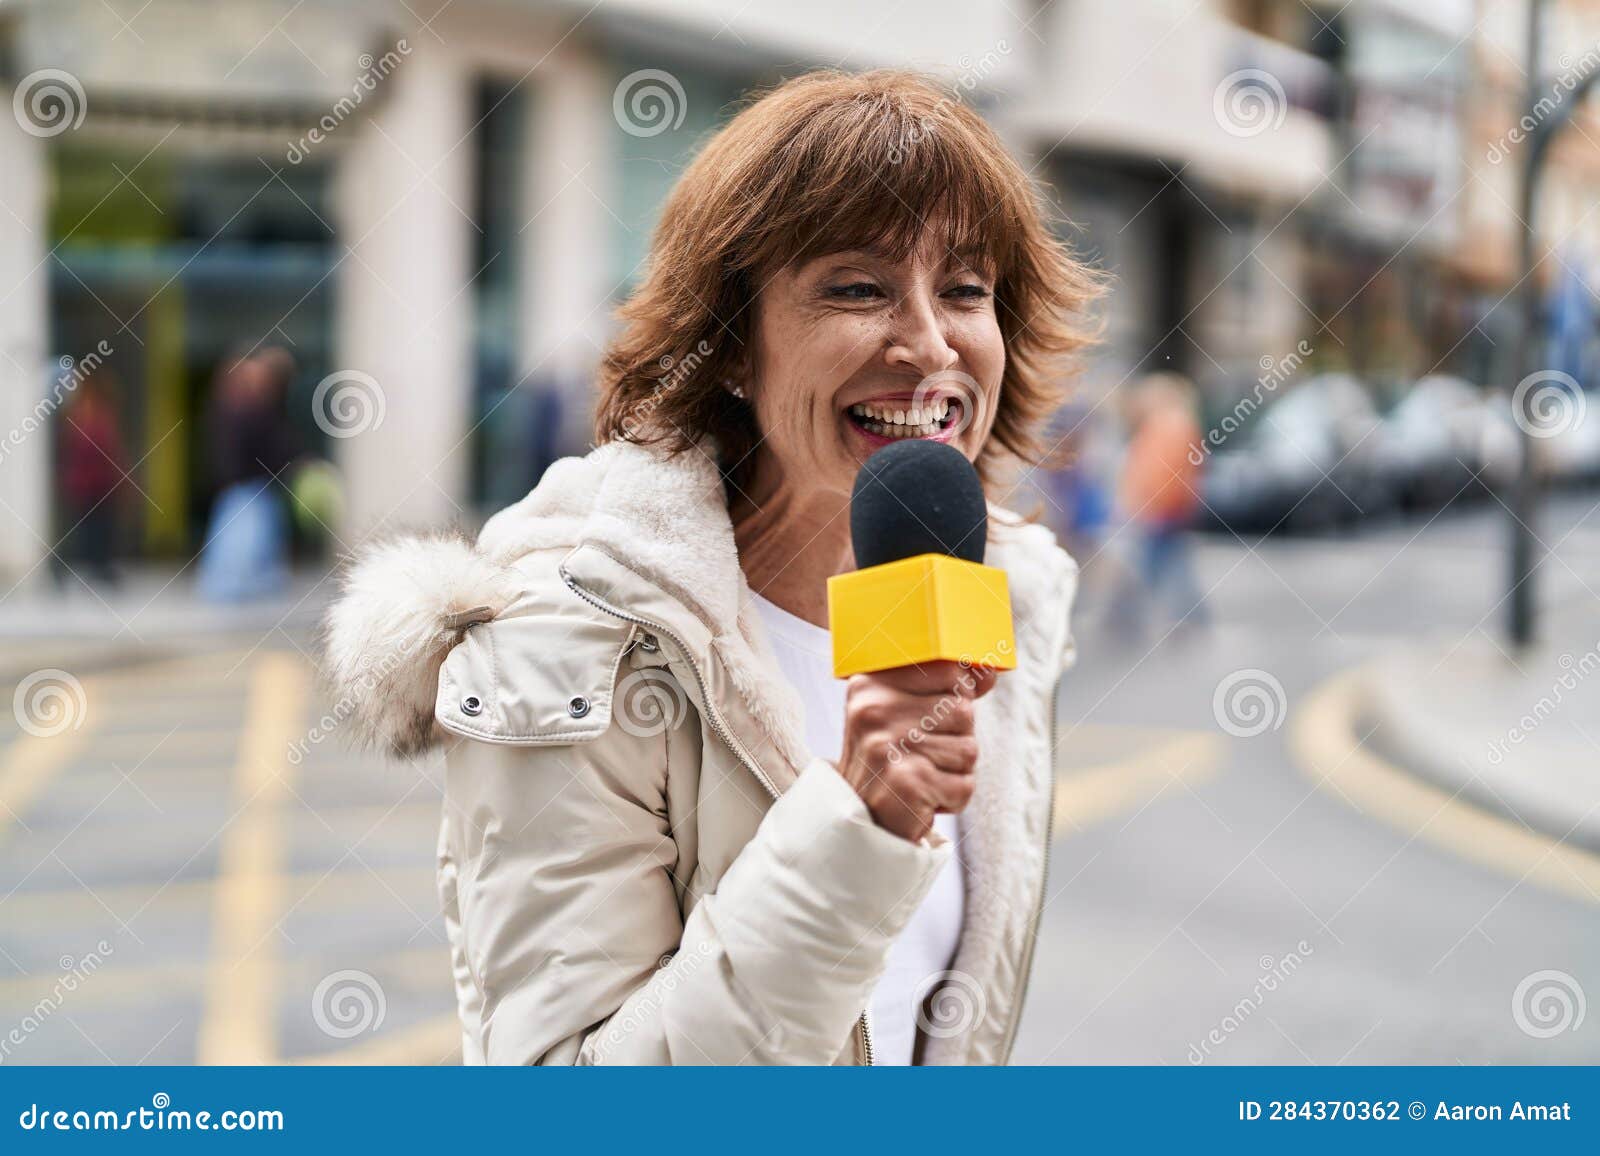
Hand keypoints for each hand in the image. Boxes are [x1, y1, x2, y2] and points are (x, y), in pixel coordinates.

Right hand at [836, 660, 998, 842]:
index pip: (948, 670)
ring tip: (921, 777)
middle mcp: (874, 711)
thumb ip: (949, 688)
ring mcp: (888, 747)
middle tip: (921, 756)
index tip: (931, 718)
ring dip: (955, 771)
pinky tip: (923, 798)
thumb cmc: (890, 763)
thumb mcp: (907, 714)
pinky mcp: (907, 784)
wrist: (859, 822)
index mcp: (871, 684)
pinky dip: (952, 798)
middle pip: (964, 710)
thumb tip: (989, 672)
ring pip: (969, 749)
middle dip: (956, 739)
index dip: (956, 696)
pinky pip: (965, 785)